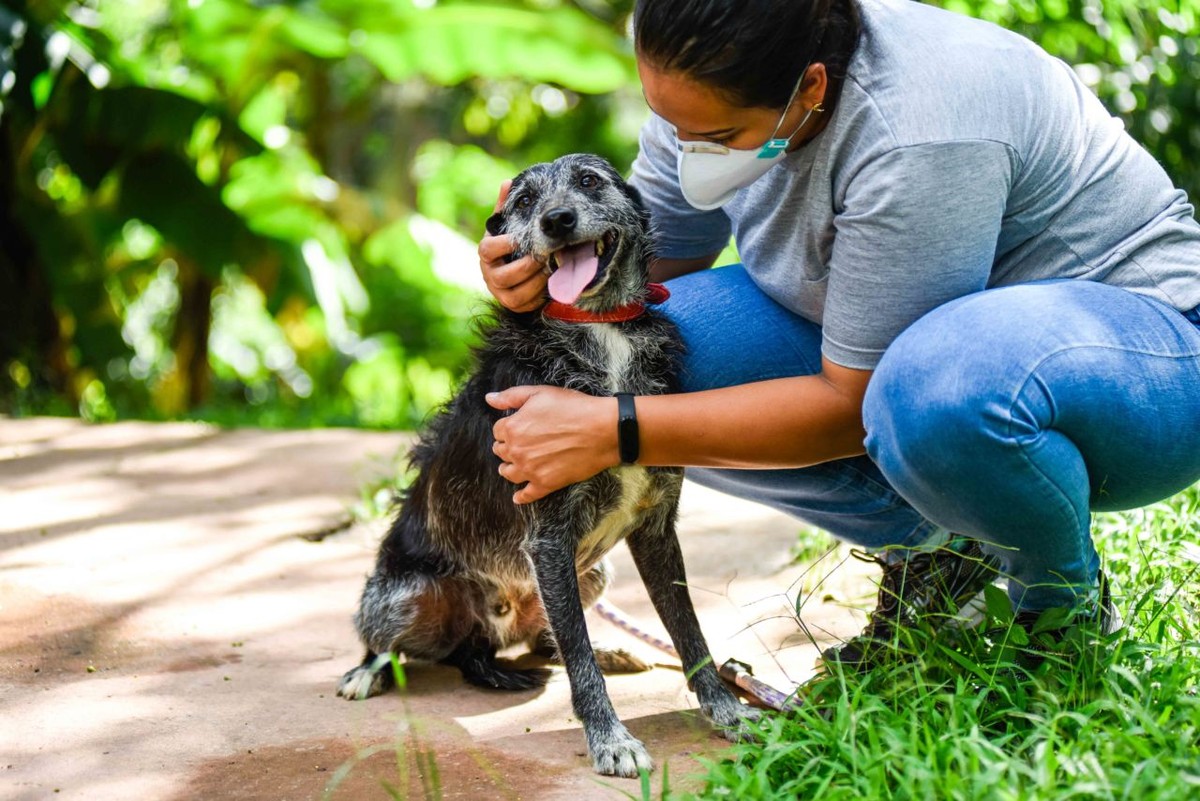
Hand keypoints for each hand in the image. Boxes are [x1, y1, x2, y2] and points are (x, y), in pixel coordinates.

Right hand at [478, 180, 546, 312]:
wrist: (514, 270)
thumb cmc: (511, 243)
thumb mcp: (507, 225)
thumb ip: (506, 206)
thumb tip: (507, 182)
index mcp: (486, 253)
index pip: (488, 250)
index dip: (505, 245)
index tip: (522, 239)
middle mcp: (489, 274)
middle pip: (504, 276)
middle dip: (527, 266)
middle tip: (545, 255)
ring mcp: (500, 293)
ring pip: (516, 293)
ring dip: (535, 282)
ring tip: (550, 269)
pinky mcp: (512, 305)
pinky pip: (526, 304)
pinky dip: (539, 296)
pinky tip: (550, 284)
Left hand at [487, 386, 619, 503]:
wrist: (601, 430)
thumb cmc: (573, 407)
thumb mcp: (540, 393)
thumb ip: (511, 396)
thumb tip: (490, 399)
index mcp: (513, 427)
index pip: (498, 430)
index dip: (507, 427)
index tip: (517, 427)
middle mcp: (517, 451)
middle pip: (501, 452)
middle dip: (507, 447)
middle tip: (518, 445)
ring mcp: (530, 470)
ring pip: (508, 473)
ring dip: (508, 469)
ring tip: (513, 467)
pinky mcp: (545, 484)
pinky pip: (527, 495)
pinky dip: (521, 496)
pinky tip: (518, 497)